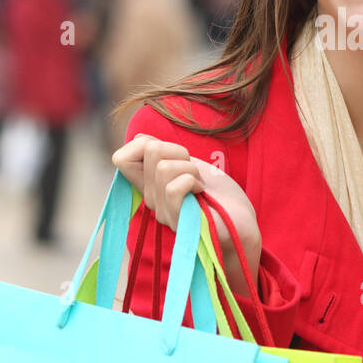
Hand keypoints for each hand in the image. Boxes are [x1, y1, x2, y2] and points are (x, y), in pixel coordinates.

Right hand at [110, 133, 261, 301]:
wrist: (242, 223)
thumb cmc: (219, 196)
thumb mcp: (189, 165)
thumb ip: (165, 155)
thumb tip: (139, 138)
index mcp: (152, 184)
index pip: (121, 159)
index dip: (141, 145)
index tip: (169, 154)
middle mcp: (152, 199)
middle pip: (151, 150)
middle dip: (180, 151)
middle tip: (195, 172)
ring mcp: (163, 211)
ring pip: (164, 167)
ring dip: (191, 169)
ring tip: (200, 184)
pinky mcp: (177, 220)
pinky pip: (174, 187)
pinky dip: (193, 182)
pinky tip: (201, 193)